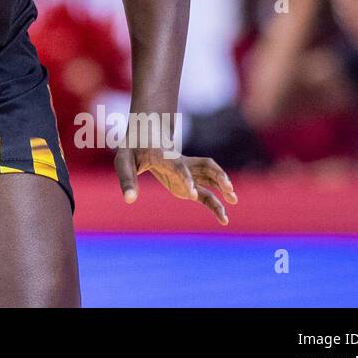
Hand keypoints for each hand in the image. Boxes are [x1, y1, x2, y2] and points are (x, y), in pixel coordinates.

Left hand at [115, 147, 237, 223]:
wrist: (144, 138)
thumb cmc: (133, 149)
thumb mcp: (124, 160)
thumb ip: (127, 179)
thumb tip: (129, 200)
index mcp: (166, 156)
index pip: (179, 166)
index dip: (186, 179)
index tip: (192, 194)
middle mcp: (181, 162)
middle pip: (205, 166)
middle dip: (217, 176)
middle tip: (228, 188)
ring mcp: (188, 172)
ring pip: (210, 177)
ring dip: (222, 186)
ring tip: (234, 200)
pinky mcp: (188, 183)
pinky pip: (205, 193)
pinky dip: (215, 204)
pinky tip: (223, 218)